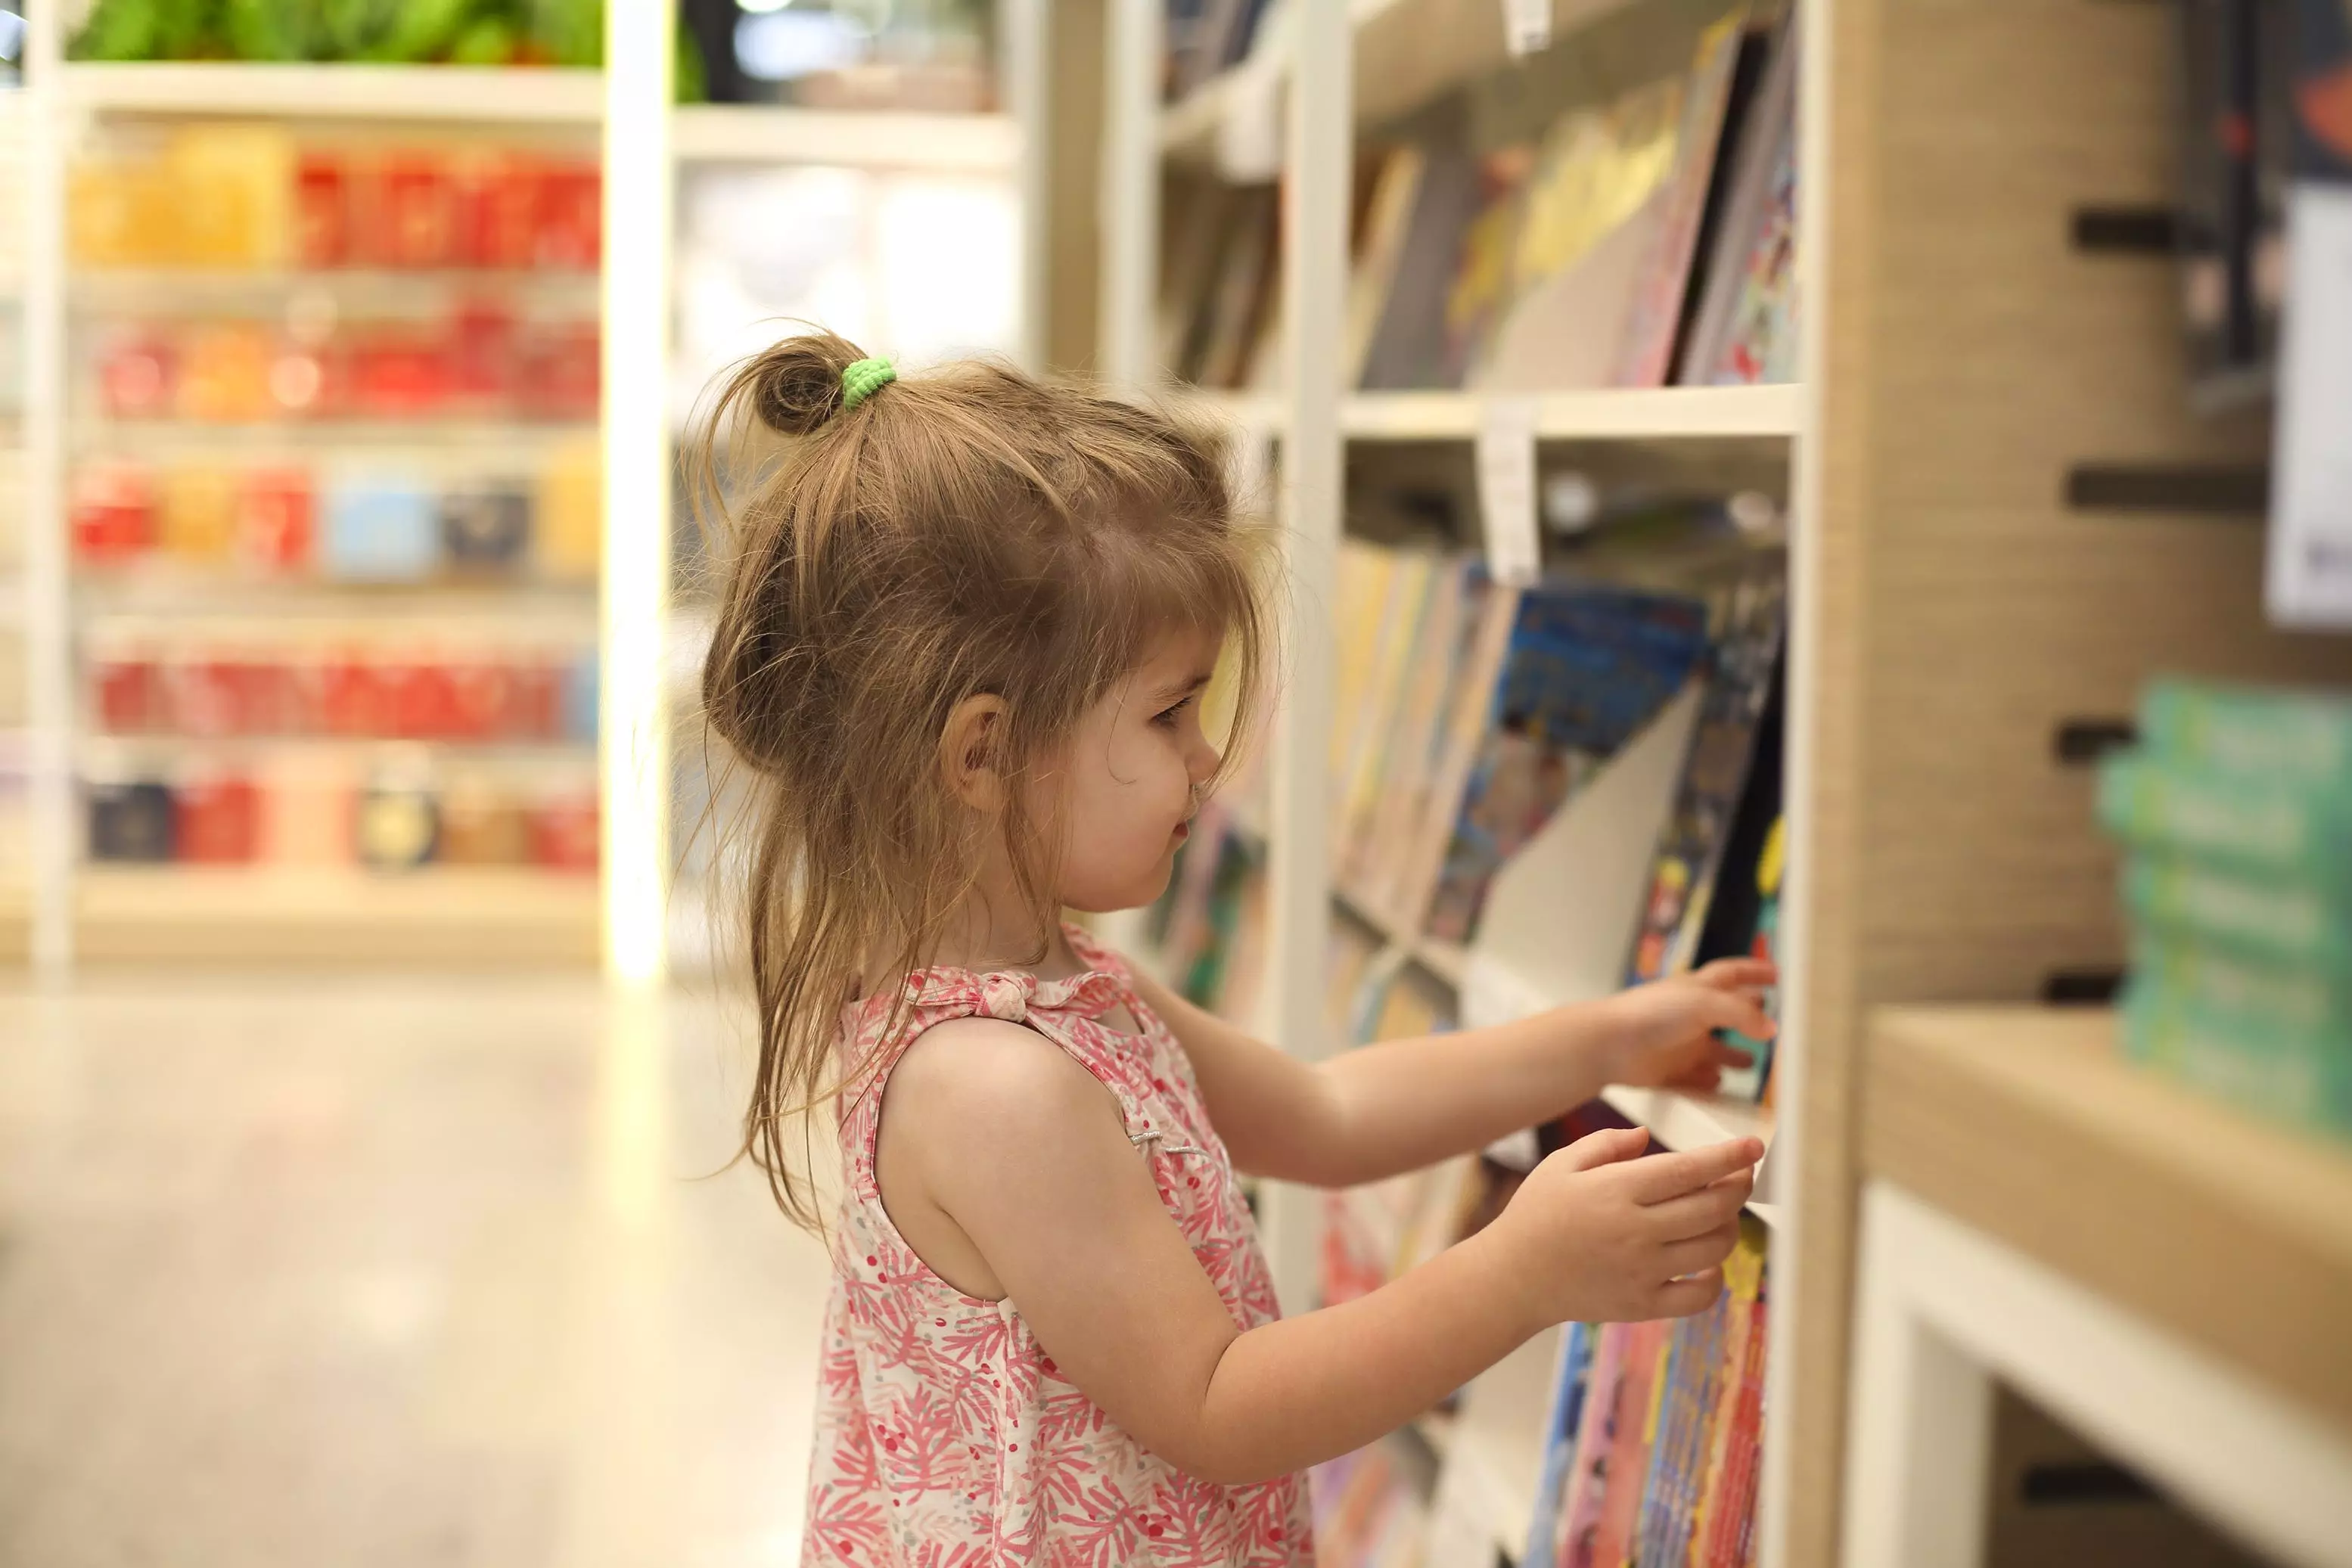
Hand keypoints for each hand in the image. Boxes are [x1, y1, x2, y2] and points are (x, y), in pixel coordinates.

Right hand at [1487, 1127, 1762, 1325]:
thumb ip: (1606, 1144)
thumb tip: (1647, 1138)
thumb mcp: (1561, 1165)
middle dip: (1739, 1187)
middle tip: (1742, 1176)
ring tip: (1721, 1214)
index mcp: (1616, 1190)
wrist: (1513, 1278)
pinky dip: (1716, 1278)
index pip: (1690, 1170)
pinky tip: (1707, 1261)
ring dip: (1730, 1226)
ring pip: (1714, 1248)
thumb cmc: (1536, 1214)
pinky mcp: (1642, 1304)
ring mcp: (1642, 1271)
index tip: (1754, 1146)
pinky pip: (1699, 1296)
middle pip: (1713, 1207)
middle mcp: (1634, 1230)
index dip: (1729, 1157)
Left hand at [1600, 958, 1777, 1092]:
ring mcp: (1678, 1043)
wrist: (1610, 1044)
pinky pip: (1693, 1076)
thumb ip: (1741, 1014)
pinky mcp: (1667, 1070)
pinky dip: (1707, 1080)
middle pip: (1725, 1013)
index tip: (1776, 974)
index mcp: (1697, 989)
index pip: (1731, 974)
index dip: (1754, 971)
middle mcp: (1689, 1015)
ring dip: (1731, 1055)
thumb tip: (1771, 1028)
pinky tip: (1719, 1083)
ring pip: (1712, 1049)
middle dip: (1747, 1015)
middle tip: (1770, 1022)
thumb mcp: (1704, 1004)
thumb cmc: (1652, 1013)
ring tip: (1751, 1062)